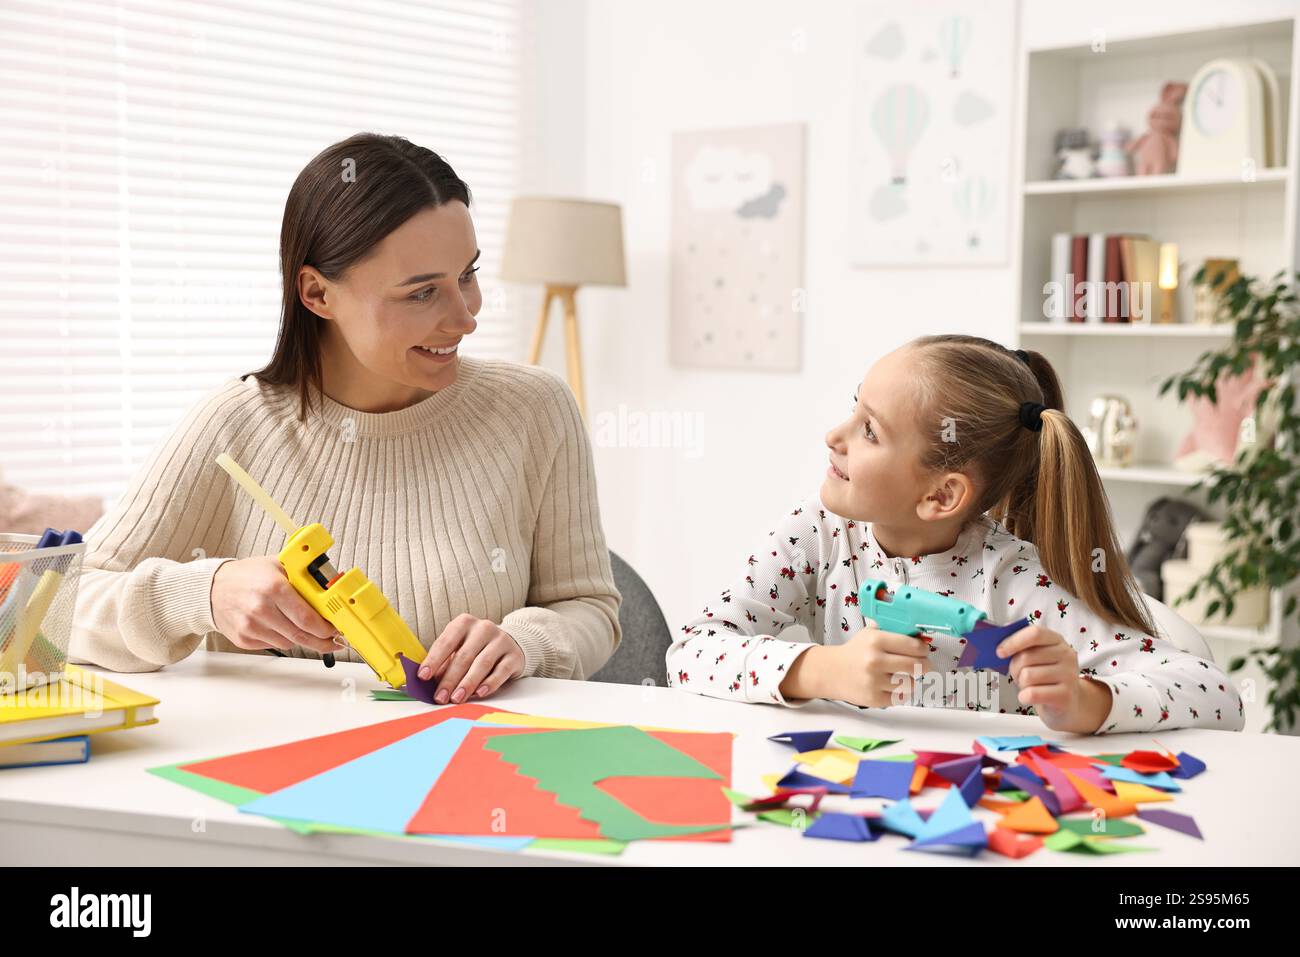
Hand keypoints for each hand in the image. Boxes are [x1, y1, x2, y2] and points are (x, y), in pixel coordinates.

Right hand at [210, 557, 343, 655]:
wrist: (212, 589)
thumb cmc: (247, 575)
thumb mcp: (278, 564)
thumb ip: (304, 575)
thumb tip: (331, 584)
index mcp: (273, 588)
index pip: (307, 617)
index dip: (326, 628)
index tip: (336, 628)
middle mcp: (261, 608)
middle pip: (301, 635)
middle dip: (322, 641)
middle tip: (332, 641)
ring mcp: (250, 626)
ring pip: (289, 643)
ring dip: (301, 638)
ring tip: (303, 628)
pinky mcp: (244, 639)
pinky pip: (274, 645)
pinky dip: (282, 639)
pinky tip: (280, 626)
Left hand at [418, 613, 524, 703]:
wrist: (509, 644)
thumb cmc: (476, 649)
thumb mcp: (458, 649)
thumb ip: (444, 663)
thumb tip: (428, 682)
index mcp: (464, 623)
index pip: (446, 642)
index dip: (433, 660)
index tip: (423, 676)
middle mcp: (483, 628)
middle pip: (464, 656)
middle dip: (449, 679)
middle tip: (440, 696)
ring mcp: (501, 640)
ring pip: (482, 663)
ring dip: (467, 683)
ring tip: (457, 698)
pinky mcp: (514, 656)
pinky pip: (501, 671)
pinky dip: (489, 683)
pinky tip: (479, 693)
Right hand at [781, 618, 930, 706]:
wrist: (831, 672)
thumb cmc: (854, 652)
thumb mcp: (870, 634)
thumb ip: (893, 632)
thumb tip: (921, 636)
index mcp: (876, 640)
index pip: (914, 646)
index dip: (923, 649)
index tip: (924, 651)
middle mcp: (874, 660)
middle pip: (916, 665)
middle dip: (925, 665)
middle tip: (924, 665)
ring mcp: (874, 681)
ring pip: (910, 683)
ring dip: (911, 680)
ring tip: (903, 675)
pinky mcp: (873, 698)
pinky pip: (900, 697)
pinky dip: (900, 692)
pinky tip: (892, 685)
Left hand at [997, 624, 1111, 732]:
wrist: (1066, 704)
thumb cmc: (1044, 678)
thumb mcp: (1035, 659)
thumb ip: (1020, 649)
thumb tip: (999, 648)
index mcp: (1057, 640)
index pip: (1034, 633)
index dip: (1014, 641)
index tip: (999, 652)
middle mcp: (1066, 655)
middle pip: (1026, 656)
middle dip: (1015, 669)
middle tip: (1020, 676)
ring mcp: (1069, 675)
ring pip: (1027, 676)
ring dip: (1022, 684)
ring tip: (1031, 686)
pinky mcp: (1066, 695)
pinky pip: (1032, 694)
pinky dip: (1024, 697)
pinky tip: (1031, 697)